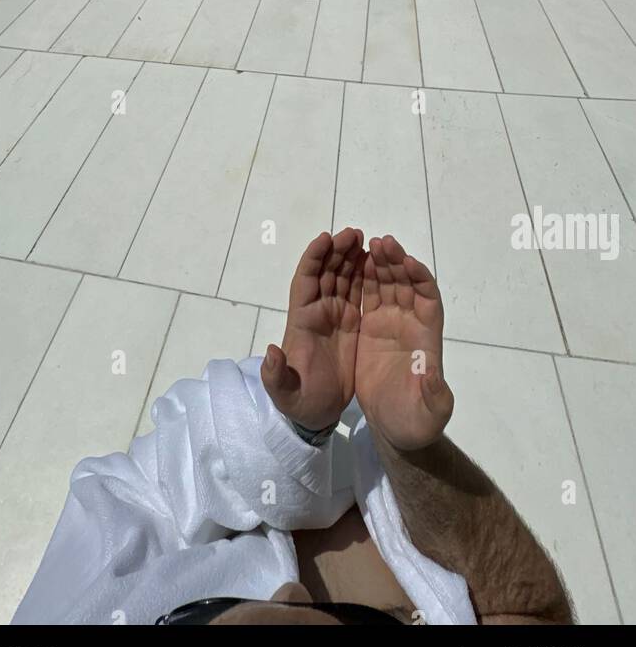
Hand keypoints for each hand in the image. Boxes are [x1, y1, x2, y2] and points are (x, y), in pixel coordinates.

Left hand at [261, 229, 363, 431]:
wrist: (317, 414)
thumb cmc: (299, 403)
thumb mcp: (284, 393)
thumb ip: (276, 375)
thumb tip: (270, 352)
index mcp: (301, 321)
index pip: (305, 281)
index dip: (313, 259)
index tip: (326, 238)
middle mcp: (317, 312)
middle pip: (326, 272)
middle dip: (337, 250)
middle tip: (355, 232)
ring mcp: (335, 316)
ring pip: (342, 278)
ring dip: (351, 257)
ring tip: (367, 239)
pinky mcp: (352, 325)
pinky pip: (357, 293)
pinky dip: (365, 275)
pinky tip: (376, 262)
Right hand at [355, 236, 453, 451]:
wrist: (396, 429)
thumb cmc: (417, 422)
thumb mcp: (430, 412)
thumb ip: (434, 394)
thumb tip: (434, 374)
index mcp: (427, 338)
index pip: (429, 299)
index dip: (421, 279)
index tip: (408, 262)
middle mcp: (411, 325)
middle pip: (407, 284)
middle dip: (397, 262)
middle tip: (382, 242)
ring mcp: (391, 325)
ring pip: (389, 285)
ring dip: (381, 264)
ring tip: (368, 243)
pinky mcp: (371, 330)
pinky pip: (370, 297)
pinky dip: (365, 278)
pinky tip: (356, 263)